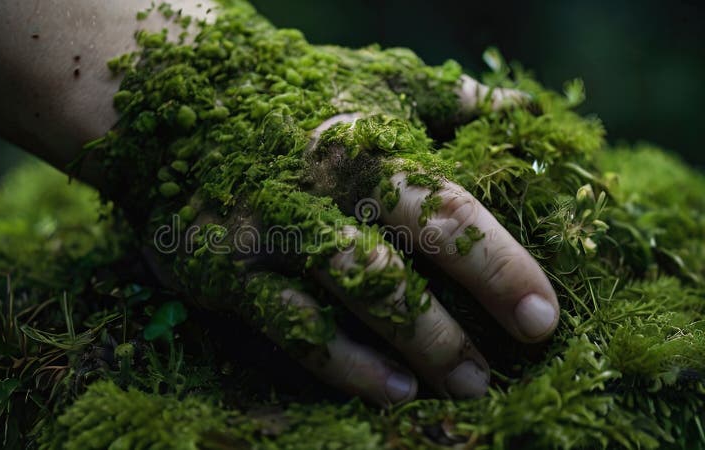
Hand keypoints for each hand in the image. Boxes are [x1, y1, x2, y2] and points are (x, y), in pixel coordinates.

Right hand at [145, 75, 557, 405]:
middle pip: (402, 261)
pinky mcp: (220, 266)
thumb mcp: (373, 81)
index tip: (544, 317)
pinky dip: (338, 361)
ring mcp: (267, 231)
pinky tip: (388, 388)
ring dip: (410, 346)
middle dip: (459, 322)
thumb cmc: (296, 93)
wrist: (178, 92)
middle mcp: (320, 190)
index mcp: (367, 145)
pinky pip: (285, 323)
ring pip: (347, 297)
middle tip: (506, 369)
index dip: (501, 267)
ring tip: (461, 387)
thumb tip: (524, 112)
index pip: (449, 211)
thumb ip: (449, 101)